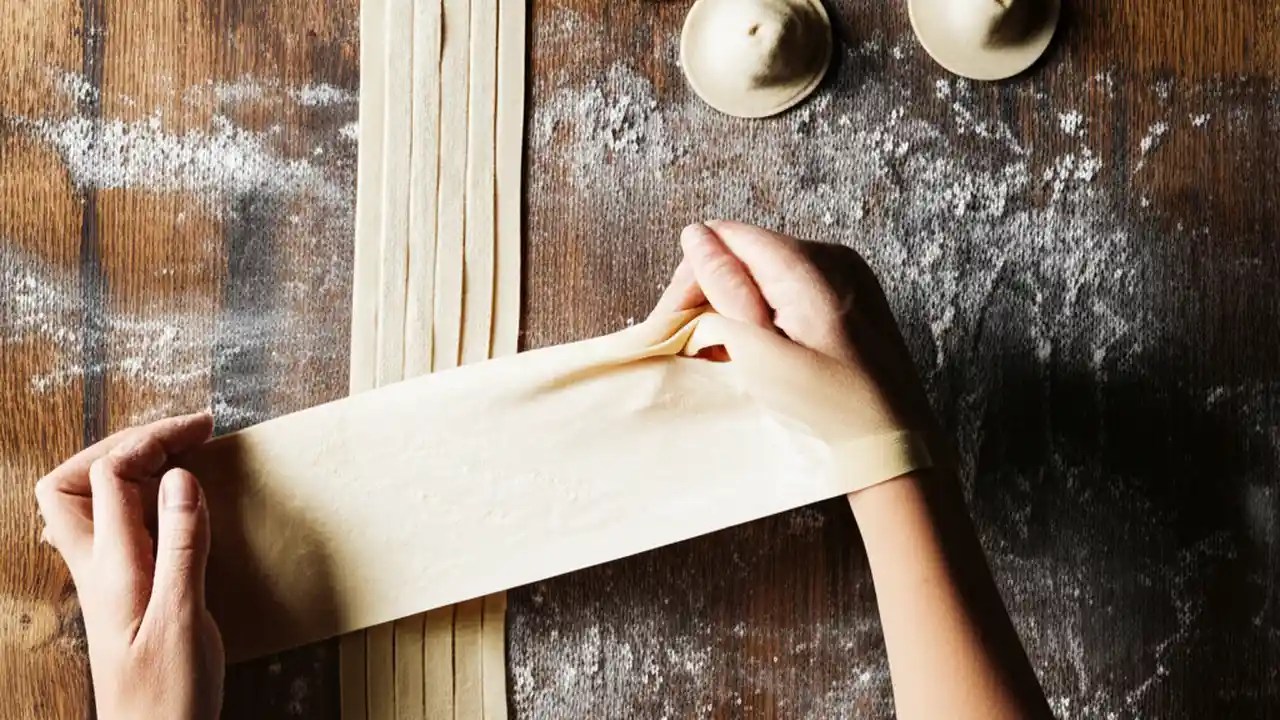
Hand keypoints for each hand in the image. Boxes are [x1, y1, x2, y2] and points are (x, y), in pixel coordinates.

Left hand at [35, 412, 223, 719]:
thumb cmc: (167, 696)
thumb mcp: (182, 618)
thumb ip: (182, 545)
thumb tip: (179, 476)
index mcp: (111, 568)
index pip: (109, 475)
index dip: (151, 440)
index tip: (201, 429)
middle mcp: (99, 567)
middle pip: (75, 481)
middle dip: (125, 443)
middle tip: (180, 433)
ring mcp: (108, 579)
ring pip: (90, 503)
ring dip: (125, 466)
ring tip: (175, 451)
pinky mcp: (126, 591)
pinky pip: (119, 526)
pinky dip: (141, 497)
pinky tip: (171, 499)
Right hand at [654, 220, 935, 440]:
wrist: (893, 443)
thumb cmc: (826, 404)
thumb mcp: (762, 351)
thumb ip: (725, 288)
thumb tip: (695, 236)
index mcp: (808, 264)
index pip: (726, 238)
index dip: (691, 279)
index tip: (673, 326)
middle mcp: (831, 256)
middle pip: (747, 253)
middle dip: (711, 294)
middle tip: (691, 346)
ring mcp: (847, 275)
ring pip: (767, 273)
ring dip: (736, 306)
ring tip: (719, 354)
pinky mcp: (853, 298)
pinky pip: (793, 290)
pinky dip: (766, 314)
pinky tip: (755, 350)